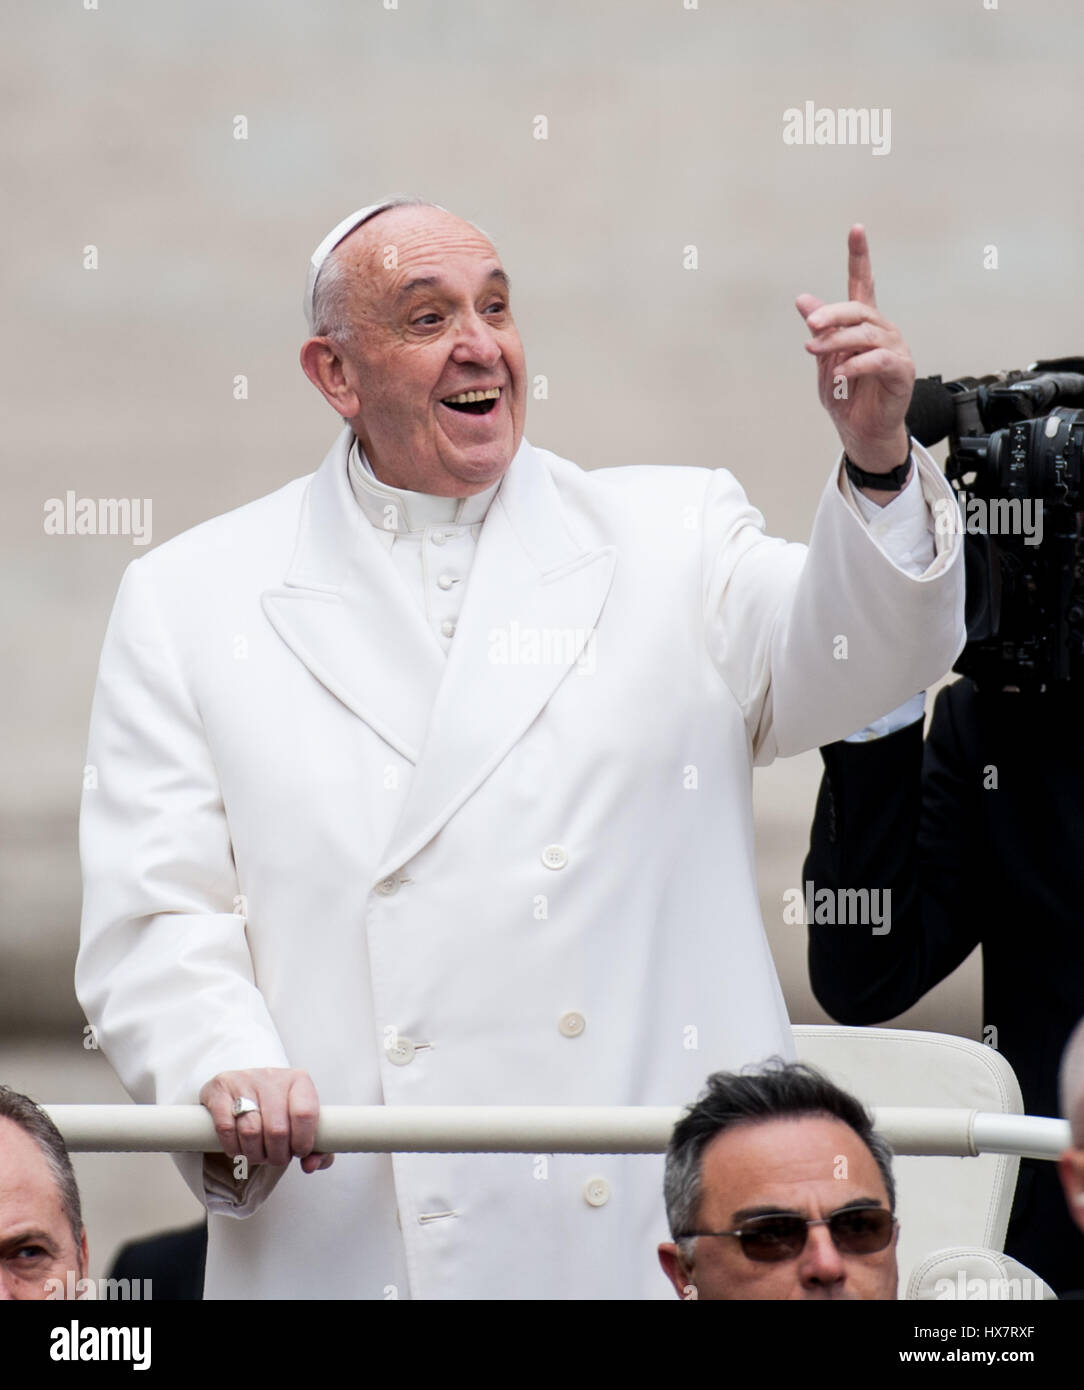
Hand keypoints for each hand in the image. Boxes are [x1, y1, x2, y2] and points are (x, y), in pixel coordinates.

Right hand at [199, 1068, 333, 1175]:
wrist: (242, 1087)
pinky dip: (233, 1147)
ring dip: (255, 1154)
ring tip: (259, 1155)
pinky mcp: (220, 1089)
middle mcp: (272, 1076)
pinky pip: (226, 1128)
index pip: (305, 1113)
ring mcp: (243, 1080)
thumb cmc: (278, 1109)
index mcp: (298, 1081)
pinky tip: (239, 1149)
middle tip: (276, 1158)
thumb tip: (312, 1165)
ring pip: (251, 1131)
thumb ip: (317, 1147)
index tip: (299, 1152)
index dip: (303, 1141)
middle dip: (277, 1155)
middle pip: (277, 1129)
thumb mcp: (300, 1122)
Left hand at [795, 224, 913, 473]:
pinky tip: (841, 373)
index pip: (863, 283)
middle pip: (859, 309)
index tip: (856, 229)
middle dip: (833, 315)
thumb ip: (819, 330)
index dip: (859, 257)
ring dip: (838, 342)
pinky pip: (879, 360)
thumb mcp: (825, 360)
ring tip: (816, 352)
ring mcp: (895, 349)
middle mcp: (882, 331)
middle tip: (811, 328)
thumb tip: (803, 300)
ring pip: (866, 334)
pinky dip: (857, 365)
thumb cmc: (847, 397)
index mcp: (862, 325)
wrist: (860, 431)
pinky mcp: (902, 371)